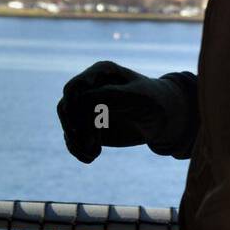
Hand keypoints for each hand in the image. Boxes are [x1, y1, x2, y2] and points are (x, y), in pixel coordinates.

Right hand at [56, 61, 196, 162]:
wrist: (163, 118)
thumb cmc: (153, 101)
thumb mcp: (136, 97)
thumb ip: (110, 95)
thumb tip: (81, 100)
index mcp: (100, 72)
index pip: (74, 88)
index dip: (72, 107)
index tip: (78, 128)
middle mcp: (90, 88)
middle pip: (66, 108)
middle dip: (74, 129)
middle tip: (92, 145)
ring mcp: (88, 107)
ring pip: (68, 125)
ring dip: (76, 142)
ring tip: (94, 153)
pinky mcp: (89, 125)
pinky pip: (74, 138)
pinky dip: (79, 150)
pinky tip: (92, 157)